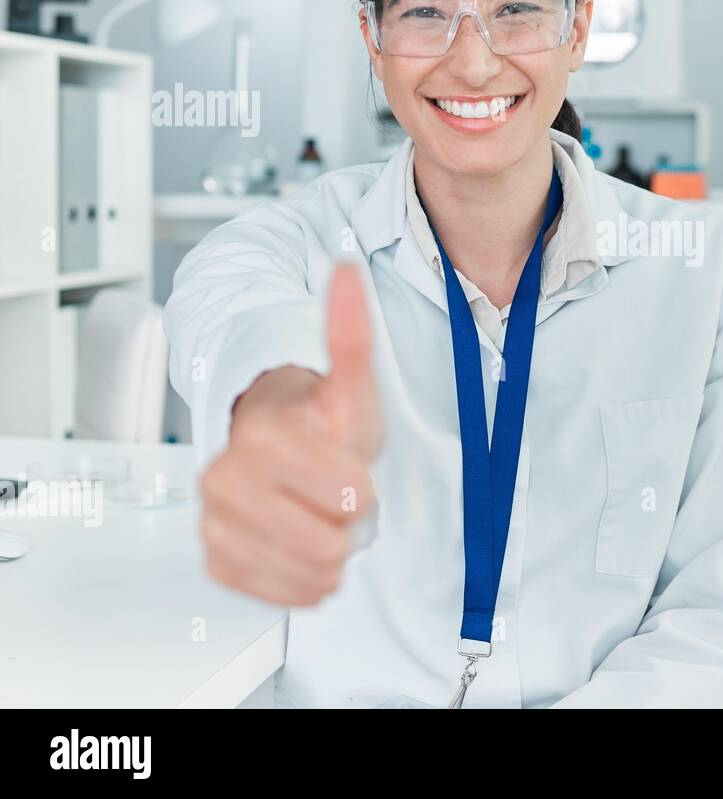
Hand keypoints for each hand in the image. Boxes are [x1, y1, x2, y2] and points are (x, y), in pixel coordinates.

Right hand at [200, 263, 384, 605]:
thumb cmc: (320, 417)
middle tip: (332, 491)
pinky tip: (300, 539)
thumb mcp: (351, 381)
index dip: (364, 487)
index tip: (348, 464)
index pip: (350, 497)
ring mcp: (215, 523)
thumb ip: (350, 331)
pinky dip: (305, 577)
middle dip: (345, 522)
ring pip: (310, 574)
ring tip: (317, 512)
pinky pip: (285, 596)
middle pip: (328, 543)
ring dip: (329, 551)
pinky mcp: (217, 561)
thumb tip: (344, 271)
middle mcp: (224, 480)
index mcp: (261, 435)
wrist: (281, 444)